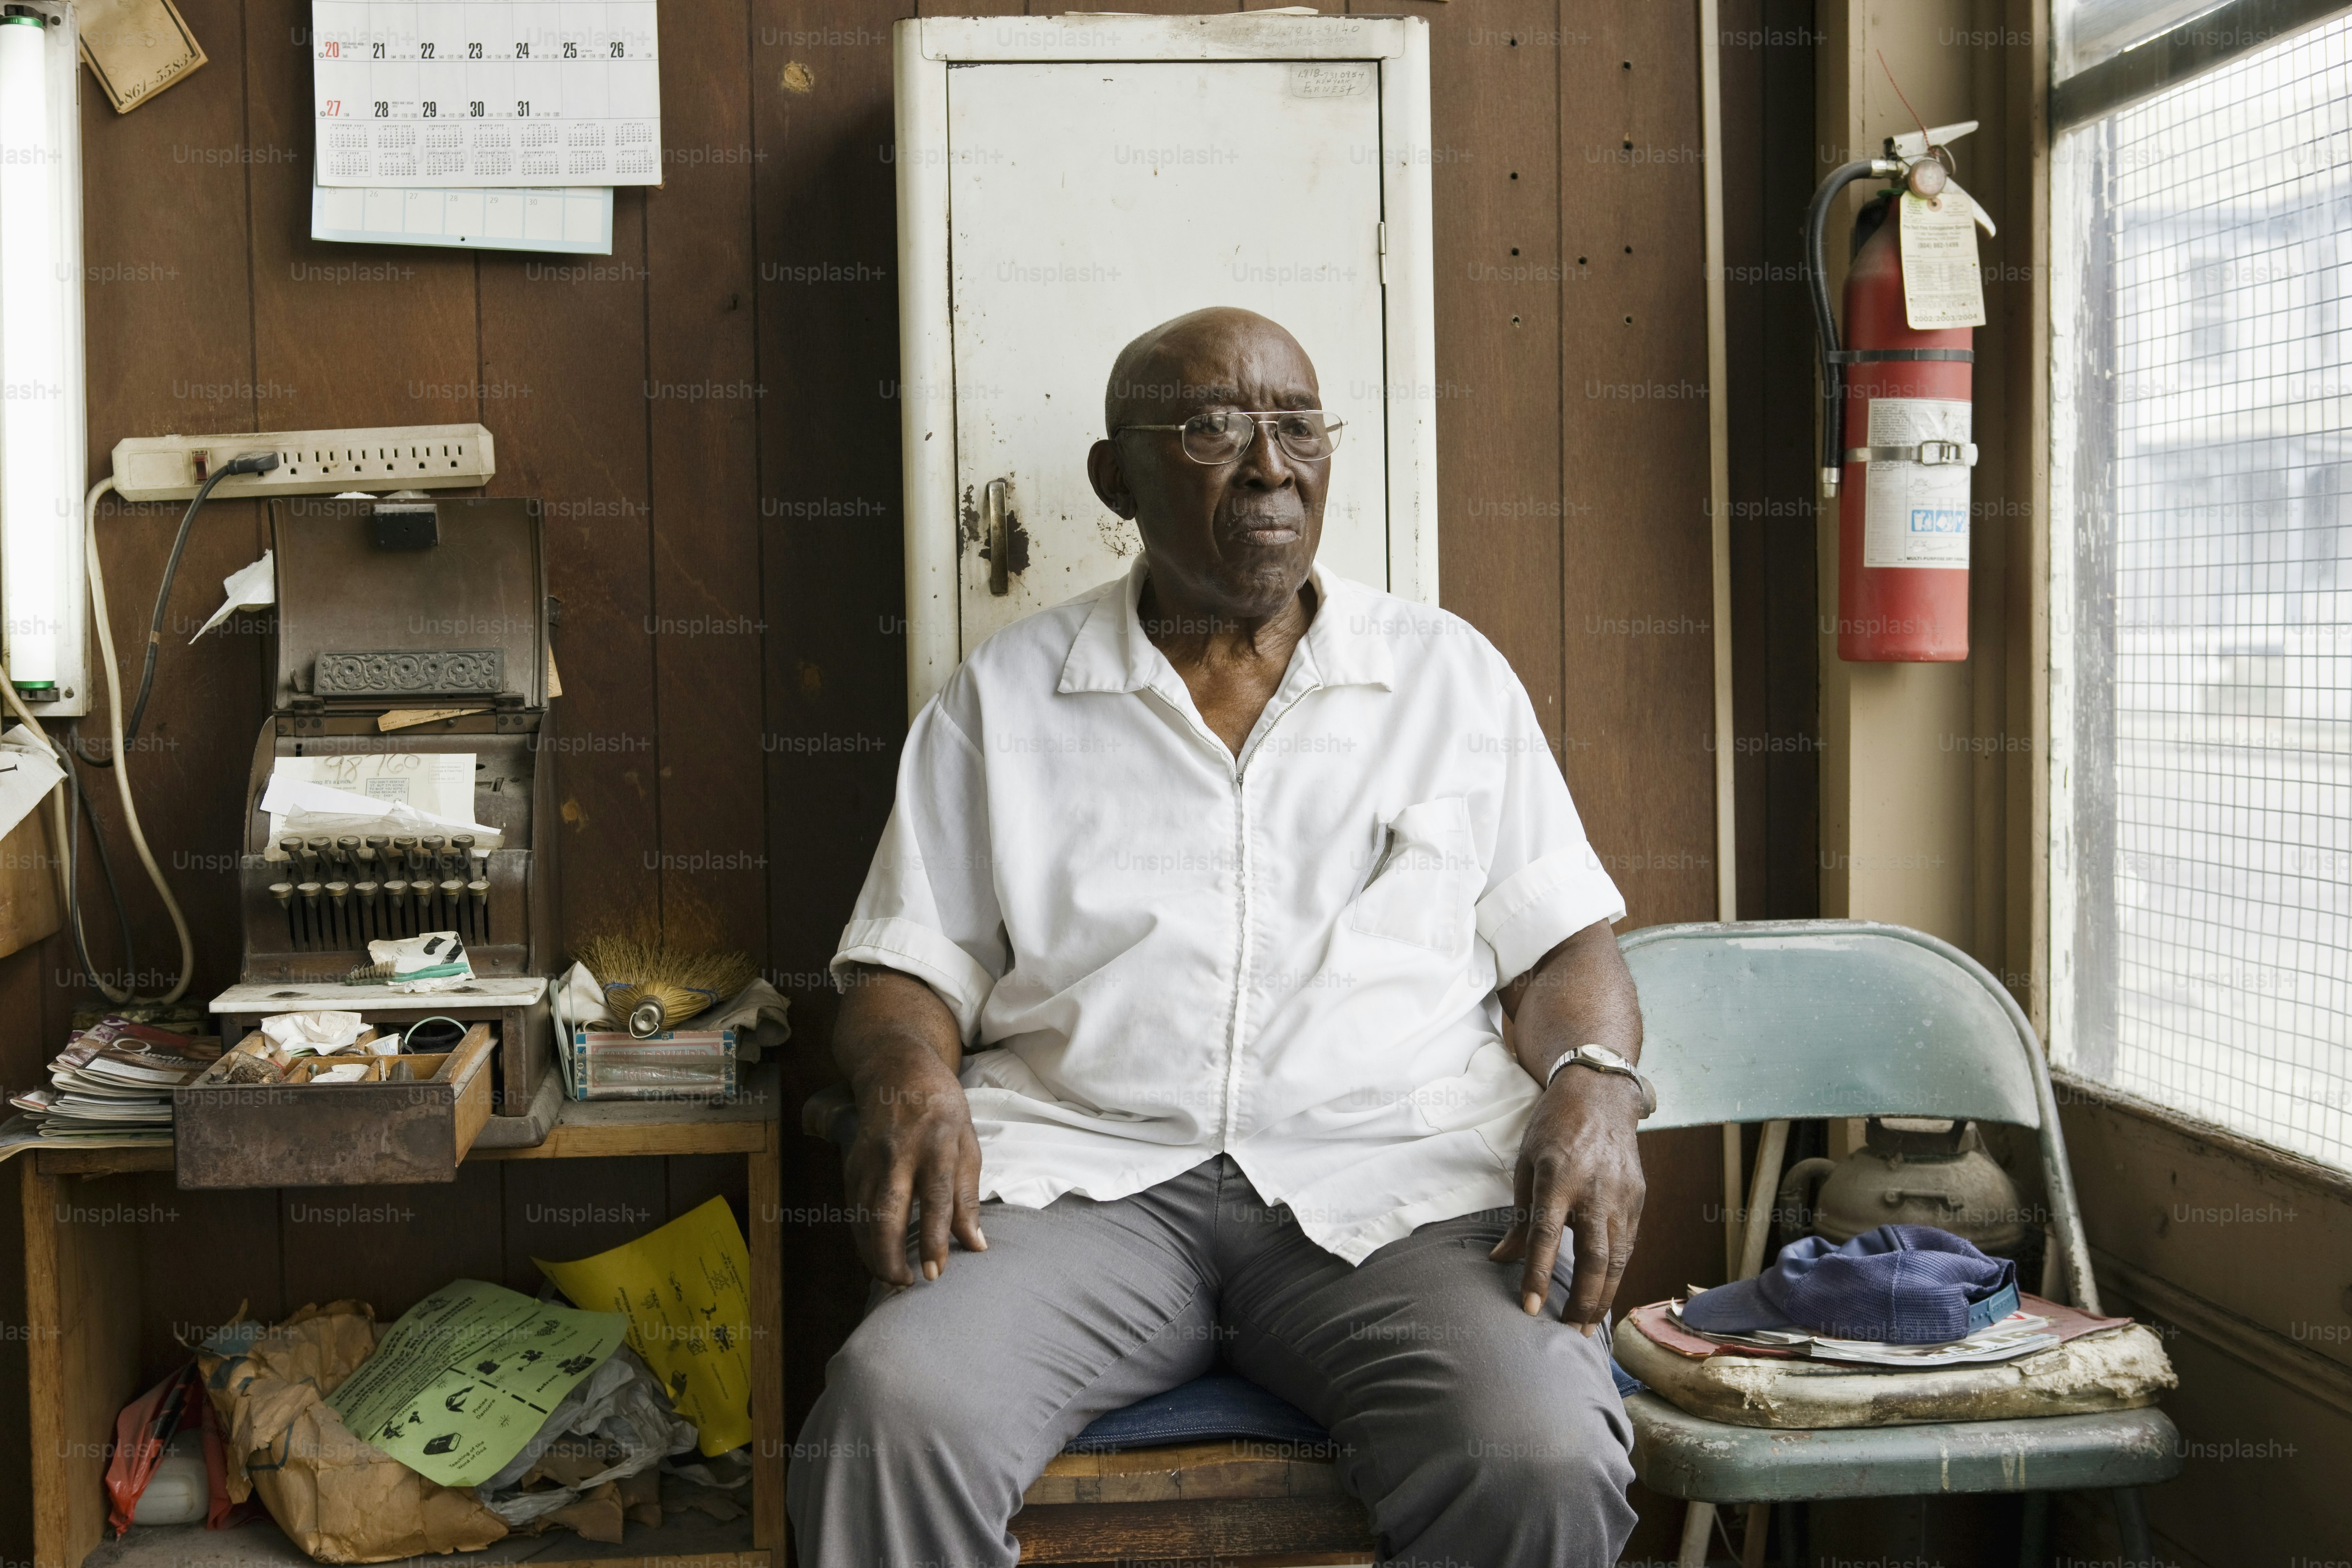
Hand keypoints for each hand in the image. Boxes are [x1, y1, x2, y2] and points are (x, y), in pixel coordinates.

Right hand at [843, 1036, 986, 1287]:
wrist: (895, 1068)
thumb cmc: (942, 1107)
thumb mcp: (967, 1143)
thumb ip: (969, 1196)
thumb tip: (977, 1244)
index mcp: (938, 1145)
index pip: (936, 1200)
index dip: (934, 1240)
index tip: (935, 1273)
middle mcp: (900, 1153)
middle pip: (887, 1212)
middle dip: (890, 1255)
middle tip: (902, 1285)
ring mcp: (870, 1157)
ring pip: (863, 1214)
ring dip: (872, 1252)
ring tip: (889, 1279)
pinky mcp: (851, 1162)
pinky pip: (853, 1206)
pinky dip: (860, 1234)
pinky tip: (872, 1253)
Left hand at [1489, 1066, 1645, 1330]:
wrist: (1600, 1093)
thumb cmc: (1554, 1128)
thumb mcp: (1526, 1164)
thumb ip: (1518, 1216)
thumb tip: (1499, 1260)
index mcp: (1559, 1176)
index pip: (1545, 1235)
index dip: (1536, 1274)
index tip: (1529, 1309)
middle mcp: (1595, 1189)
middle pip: (1593, 1256)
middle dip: (1582, 1299)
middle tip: (1568, 1333)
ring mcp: (1623, 1195)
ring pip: (1618, 1257)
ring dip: (1603, 1294)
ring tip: (1586, 1324)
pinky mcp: (1639, 1198)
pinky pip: (1629, 1244)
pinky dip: (1617, 1273)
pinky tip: (1604, 1292)